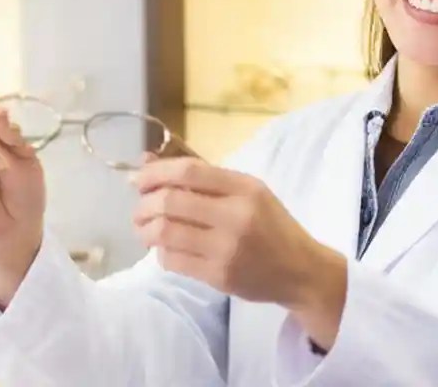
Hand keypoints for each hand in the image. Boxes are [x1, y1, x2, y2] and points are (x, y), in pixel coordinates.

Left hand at [131, 158, 347, 347]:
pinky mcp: (219, 276)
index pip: (188, 172)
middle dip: (144, 204)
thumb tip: (146, 160)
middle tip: (139, 209)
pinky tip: (165, 249)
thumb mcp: (247, 192)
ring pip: (166, 232)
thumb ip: (202, 178)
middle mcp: (236, 215)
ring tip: (145, 229)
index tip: (138, 178)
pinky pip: (173, 260)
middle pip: (171, 202)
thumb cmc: (271, 225)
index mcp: (245, 187)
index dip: (155, 173)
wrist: (300, 271)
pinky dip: (161, 252)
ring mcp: (227, 248)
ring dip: (146, 230)